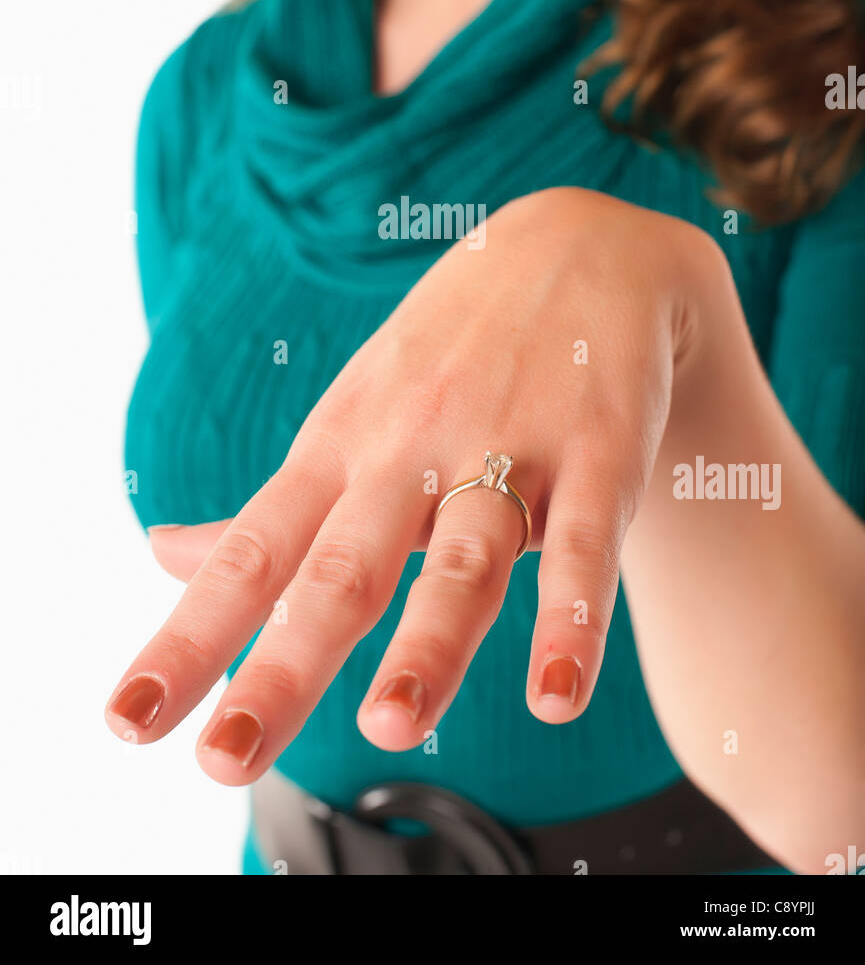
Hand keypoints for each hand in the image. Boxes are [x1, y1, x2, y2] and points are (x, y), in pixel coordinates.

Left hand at [106, 187, 721, 784]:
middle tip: (225, 758)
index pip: (252, 552)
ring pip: (464, 557)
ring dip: (426, 643)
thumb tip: (162, 557)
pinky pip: (585, 540)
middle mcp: (410, 450)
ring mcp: (506, 445)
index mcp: (341, 449)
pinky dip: (574, 617)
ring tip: (389, 725)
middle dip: (283, 665)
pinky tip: (558, 692)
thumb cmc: (447, 352)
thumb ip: (271, 510)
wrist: (580, 245)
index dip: (189, 635)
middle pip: (340, 567)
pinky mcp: (598, 449)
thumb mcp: (348, 416)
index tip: (130, 719)